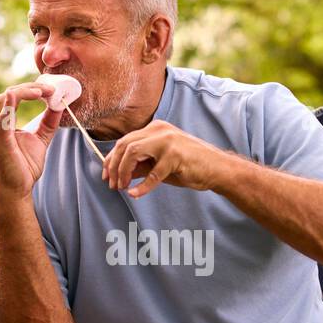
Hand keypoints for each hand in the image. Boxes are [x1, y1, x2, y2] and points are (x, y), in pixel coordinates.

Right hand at [0, 81, 61, 196]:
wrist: (16, 189)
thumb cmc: (24, 166)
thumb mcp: (40, 139)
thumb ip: (48, 123)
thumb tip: (60, 106)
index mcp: (4, 122)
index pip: (14, 95)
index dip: (32, 89)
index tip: (51, 90)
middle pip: (9, 93)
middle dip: (31, 87)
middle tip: (51, 88)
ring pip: (5, 98)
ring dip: (26, 90)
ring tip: (44, 91)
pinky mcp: (1, 140)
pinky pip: (4, 116)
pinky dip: (15, 102)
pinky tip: (32, 96)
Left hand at [103, 120, 226, 197]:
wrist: (217, 169)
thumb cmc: (189, 166)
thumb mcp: (159, 164)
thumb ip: (140, 165)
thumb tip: (118, 173)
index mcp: (155, 128)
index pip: (125, 141)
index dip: (111, 159)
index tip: (106, 175)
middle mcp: (159, 130)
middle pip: (125, 145)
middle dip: (113, 166)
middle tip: (112, 184)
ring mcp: (168, 141)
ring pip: (133, 153)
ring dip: (123, 172)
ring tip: (122, 187)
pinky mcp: (176, 156)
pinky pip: (152, 173)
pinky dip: (142, 186)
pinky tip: (135, 194)